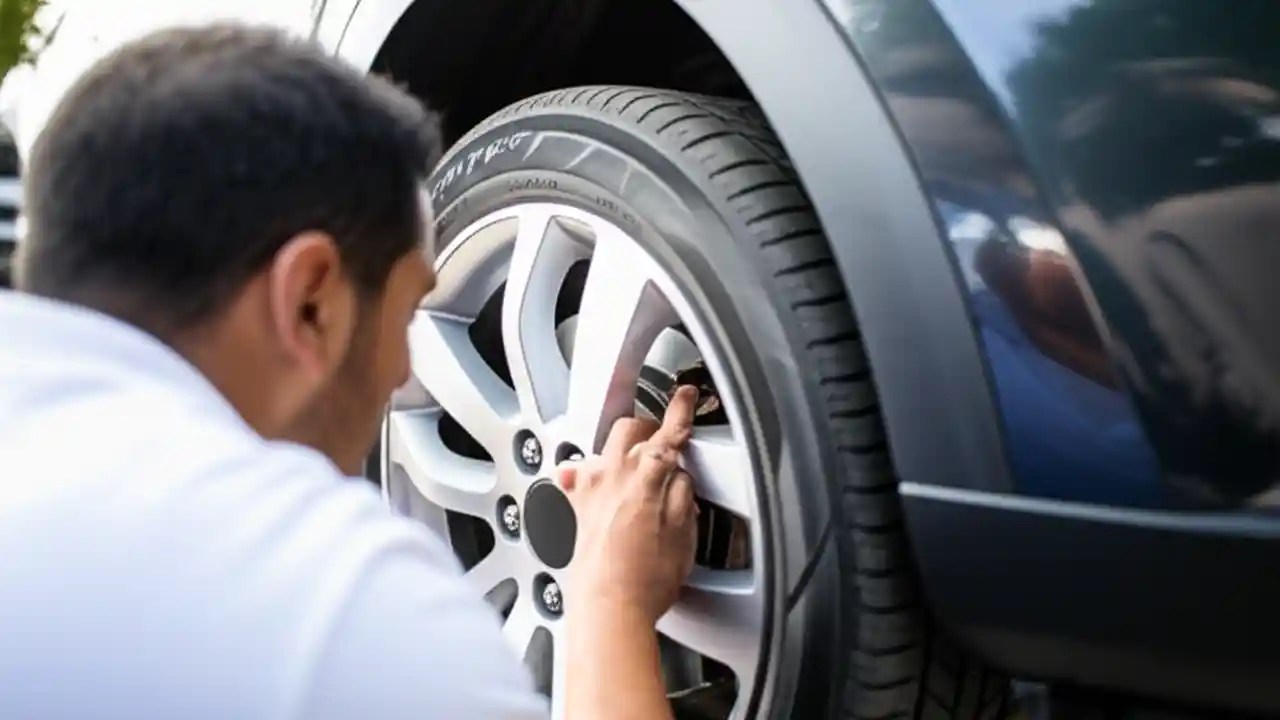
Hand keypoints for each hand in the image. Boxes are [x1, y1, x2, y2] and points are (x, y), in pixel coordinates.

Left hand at [558, 386, 699, 624]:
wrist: (607, 606)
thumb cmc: (645, 582)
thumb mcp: (685, 536)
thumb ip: (683, 495)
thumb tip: (681, 476)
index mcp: (647, 478)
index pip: (668, 431)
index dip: (680, 410)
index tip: (684, 396)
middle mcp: (612, 476)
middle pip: (629, 429)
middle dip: (648, 429)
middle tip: (663, 440)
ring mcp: (588, 489)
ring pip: (603, 448)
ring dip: (620, 450)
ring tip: (633, 467)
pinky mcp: (572, 508)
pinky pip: (574, 475)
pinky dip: (585, 472)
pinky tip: (592, 481)